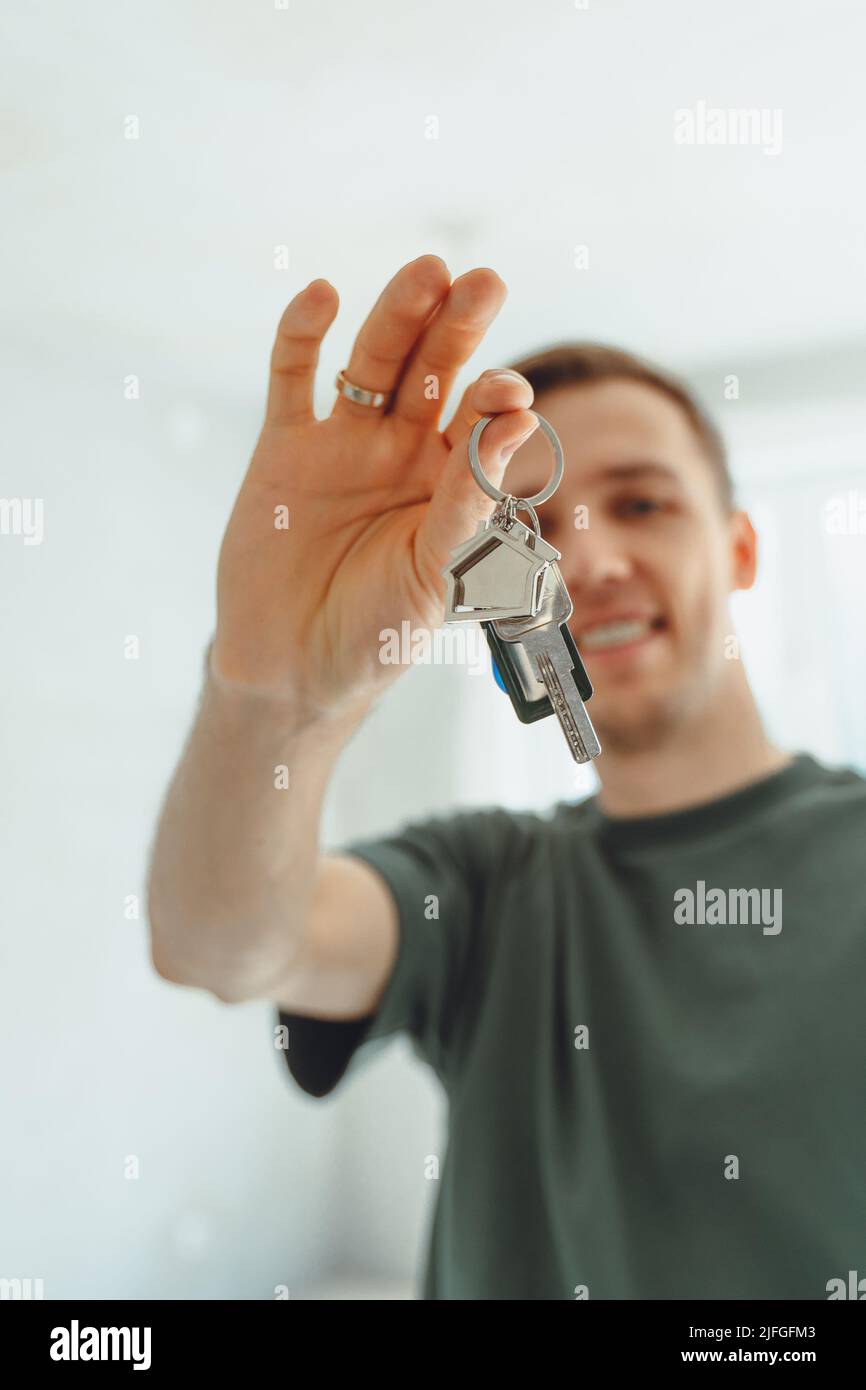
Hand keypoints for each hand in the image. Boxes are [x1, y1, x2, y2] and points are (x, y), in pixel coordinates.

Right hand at [211, 255, 536, 721]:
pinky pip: (293, 379)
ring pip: (375, 363)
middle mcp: (404, 452)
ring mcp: (344, 443)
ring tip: (427, 273)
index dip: (497, 399)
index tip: (510, 393)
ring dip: (399, 316)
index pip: (482, 422)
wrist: (292, 668)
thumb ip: (468, 501)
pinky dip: (301, 336)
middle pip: (435, 372)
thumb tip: (517, 422)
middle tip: (485, 283)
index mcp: (452, 484)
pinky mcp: (285, 447)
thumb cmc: (377, 631)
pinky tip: (321, 296)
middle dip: (459, 327)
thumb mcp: (435, 574)